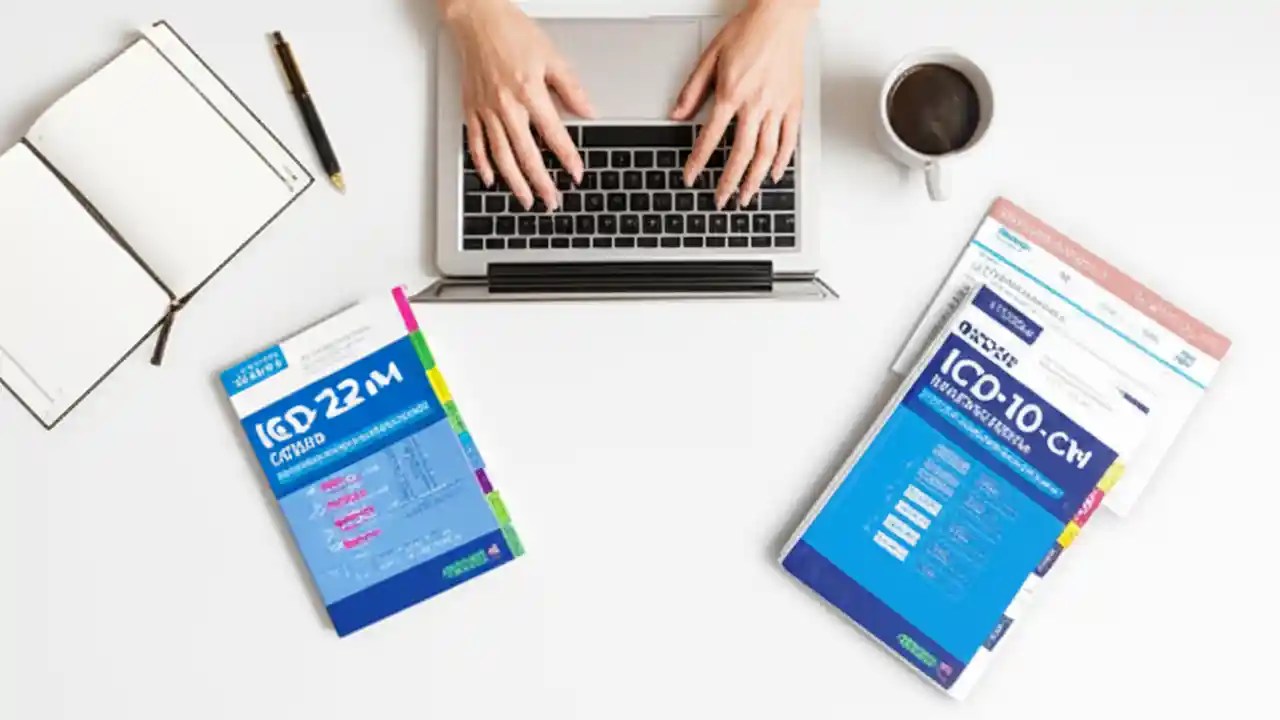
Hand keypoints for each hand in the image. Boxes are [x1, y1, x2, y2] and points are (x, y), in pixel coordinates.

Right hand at [441, 0, 594, 209]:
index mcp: (529, 92)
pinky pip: (475, 143)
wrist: (477, 19)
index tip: (576, 174)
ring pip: (501, 156)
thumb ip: (571, 88)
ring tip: (526, 200)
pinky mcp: (470, 109)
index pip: (553, 135)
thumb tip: (588, 111)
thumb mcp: (552, 57)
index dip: (567, 158)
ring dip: (514, 182)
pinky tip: (491, 179)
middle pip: (525, 154)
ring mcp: (485, 110)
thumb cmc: (512, 33)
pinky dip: (482, 164)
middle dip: (540, 182)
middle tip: (551, 201)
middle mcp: (506, 105)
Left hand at [672, 0, 815, 208]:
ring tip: (745, 197)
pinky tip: (774, 174)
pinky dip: (782, 161)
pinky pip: (790, 140)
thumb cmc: (747, 31)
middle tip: (720, 200)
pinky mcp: (794, 105)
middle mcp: (756, 104)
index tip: (690, 178)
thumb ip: (692, 89)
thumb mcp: (709, 56)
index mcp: (731, 93)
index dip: (698, 162)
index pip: (711, 137)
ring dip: (755, 180)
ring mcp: (778, 106)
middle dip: (728, 182)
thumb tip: (677, 114)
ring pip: (767, 153)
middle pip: (741, 154)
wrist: (780, 17)